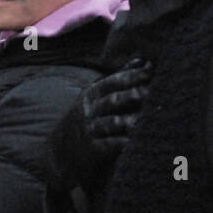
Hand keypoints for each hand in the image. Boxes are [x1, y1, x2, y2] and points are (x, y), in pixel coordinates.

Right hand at [48, 59, 152, 190]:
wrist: (62, 153)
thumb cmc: (89, 119)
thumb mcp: (98, 96)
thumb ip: (120, 79)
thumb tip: (142, 60)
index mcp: (94, 93)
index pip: (114, 81)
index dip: (132, 76)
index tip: (150, 71)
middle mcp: (90, 109)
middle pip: (112, 100)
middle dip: (130, 95)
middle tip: (147, 92)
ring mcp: (90, 129)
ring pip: (109, 122)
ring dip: (125, 121)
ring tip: (139, 121)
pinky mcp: (92, 149)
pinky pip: (106, 145)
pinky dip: (119, 144)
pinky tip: (131, 143)